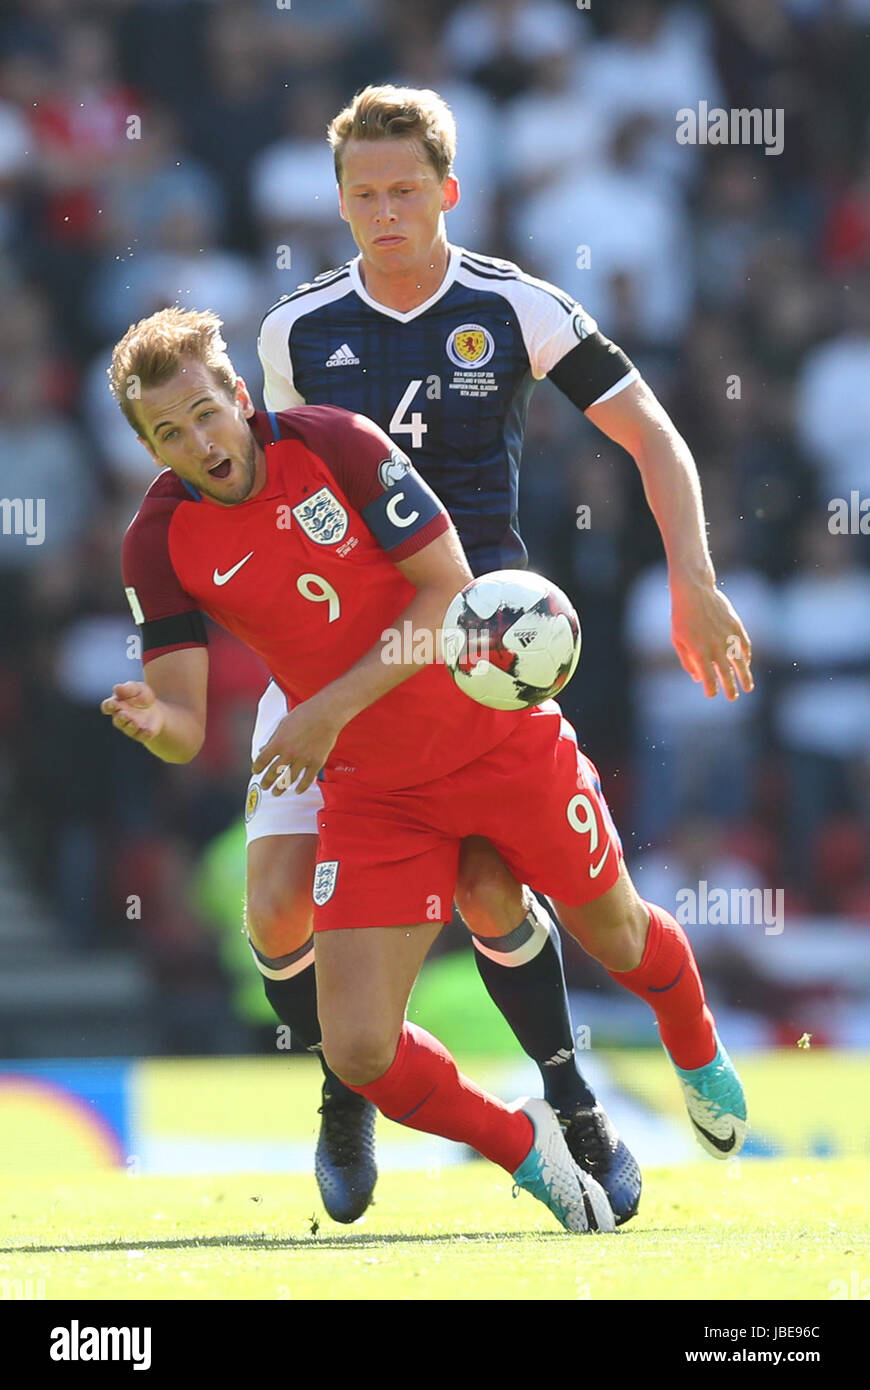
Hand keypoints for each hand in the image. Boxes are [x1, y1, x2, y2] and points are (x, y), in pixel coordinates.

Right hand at [101, 680, 165, 741]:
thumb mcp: (137, 689)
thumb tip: (116, 688)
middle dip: (121, 718)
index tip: (112, 704)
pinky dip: (145, 734)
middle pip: (118, 720)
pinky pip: (142, 736)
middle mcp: (121, 718)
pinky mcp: (142, 734)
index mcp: (116, 705)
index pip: (107, 707)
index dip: (108, 706)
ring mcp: (131, 727)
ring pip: (129, 729)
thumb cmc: (141, 696)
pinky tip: (148, 730)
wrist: (157, 709)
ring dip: (131, 726)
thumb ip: (127, 689)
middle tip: (125, 714)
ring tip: (134, 722)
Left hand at [252, 696, 343, 795]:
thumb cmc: (304, 715)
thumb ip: (273, 738)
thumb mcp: (283, 724)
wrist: (326, 714)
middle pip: (273, 773)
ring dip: (281, 788)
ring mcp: (303, 759)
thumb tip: (263, 749)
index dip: (257, 768)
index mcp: (278, 742)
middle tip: (264, 786)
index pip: (262, 760)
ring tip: (277, 792)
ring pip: (288, 779)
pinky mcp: (316, 762)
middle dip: (266, 782)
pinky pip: (307, 779)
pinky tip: (297, 790)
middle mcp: (289, 753)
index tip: (255, 771)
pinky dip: (301, 787)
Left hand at [670, 580, 753, 699]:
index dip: (711, 689)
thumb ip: (687, 661)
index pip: (708, 678)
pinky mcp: (736, 626)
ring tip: (748, 687)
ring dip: (745, 676)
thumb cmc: (682, 617)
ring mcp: (727, 636)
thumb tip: (698, 678)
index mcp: (699, 651)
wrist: (694, 591)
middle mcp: (715, 646)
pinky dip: (746, 656)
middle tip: (733, 698)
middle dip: (730, 688)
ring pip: (740, 662)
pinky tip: (746, 663)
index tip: (712, 694)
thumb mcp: (678, 640)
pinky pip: (744, 645)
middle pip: (726, 673)